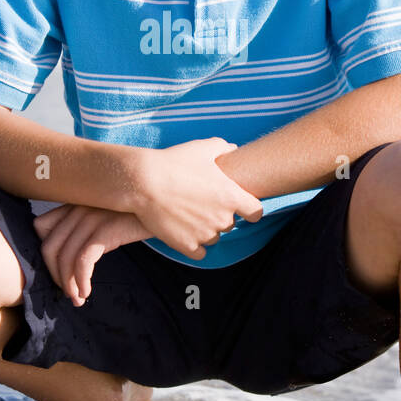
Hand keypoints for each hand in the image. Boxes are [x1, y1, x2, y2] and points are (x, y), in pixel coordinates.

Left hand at [33, 204, 149, 305]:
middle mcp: (79, 207)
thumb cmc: (139, 212)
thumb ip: (88, 224)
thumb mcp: (107, 214)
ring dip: (68, 285)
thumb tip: (70, 254)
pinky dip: (81, 281)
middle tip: (69, 292)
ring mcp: (92, 216)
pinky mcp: (107, 229)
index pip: (40, 226)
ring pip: (65, 257)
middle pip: (49, 247)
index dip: (47, 253)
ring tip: (78, 298)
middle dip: (55, 275)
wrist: (167, 201)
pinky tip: (87, 291)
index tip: (60, 270)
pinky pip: (83, 261)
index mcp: (75, 202)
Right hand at [131, 137, 262, 258]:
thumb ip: (224, 148)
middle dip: (220, 215)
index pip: (256, 212)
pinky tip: (185, 231)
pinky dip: (194, 245)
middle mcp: (222, 218)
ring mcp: (205, 234)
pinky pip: (200, 253)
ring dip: (206, 230)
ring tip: (189, 214)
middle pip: (231, 224)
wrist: (143, 182)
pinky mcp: (187, 246)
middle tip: (202, 203)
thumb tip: (233, 149)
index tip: (240, 206)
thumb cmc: (174, 162)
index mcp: (232, 196)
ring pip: (214, 237)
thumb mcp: (203, 148)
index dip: (249, 209)